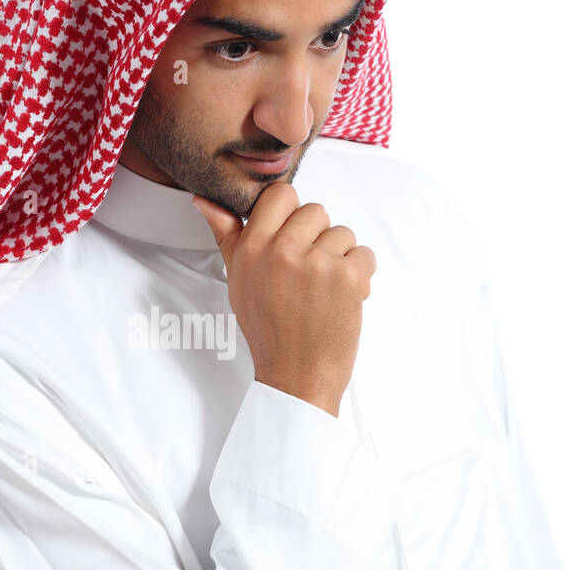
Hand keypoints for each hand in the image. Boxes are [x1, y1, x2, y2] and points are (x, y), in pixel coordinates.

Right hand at [192, 183, 375, 416]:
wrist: (297, 376)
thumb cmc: (268, 330)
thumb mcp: (239, 281)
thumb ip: (228, 237)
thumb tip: (205, 202)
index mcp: (253, 248)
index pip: (280, 194)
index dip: (290, 212)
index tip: (292, 235)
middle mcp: (283, 251)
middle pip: (315, 211)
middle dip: (318, 238)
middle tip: (308, 272)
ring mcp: (317, 262)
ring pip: (343, 233)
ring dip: (340, 258)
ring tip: (324, 288)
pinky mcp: (348, 276)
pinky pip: (364, 254)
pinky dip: (360, 274)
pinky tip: (342, 296)